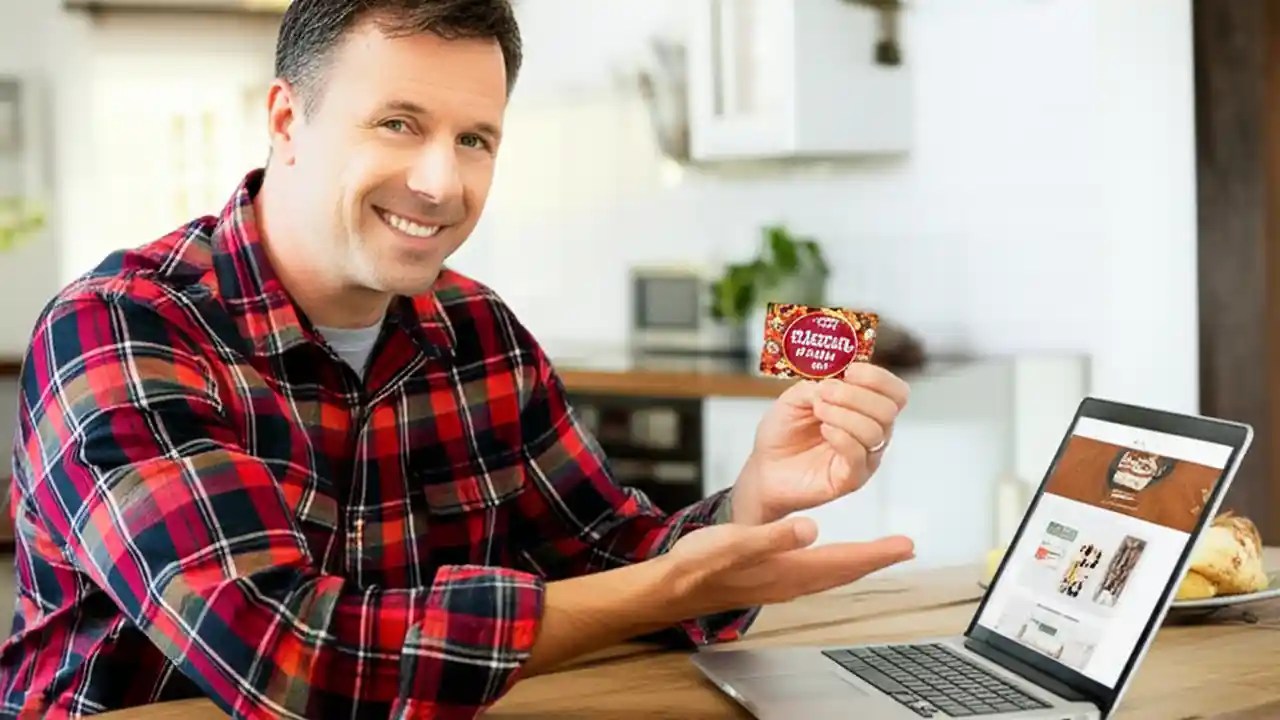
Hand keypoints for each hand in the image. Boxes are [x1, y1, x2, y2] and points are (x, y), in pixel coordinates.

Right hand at [662, 515, 914, 617]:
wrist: (673, 587)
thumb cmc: (699, 565)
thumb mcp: (735, 542)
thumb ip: (773, 537)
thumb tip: (811, 529)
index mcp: (788, 571)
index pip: (844, 561)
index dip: (877, 553)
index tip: (906, 545)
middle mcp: (791, 582)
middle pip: (844, 571)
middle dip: (876, 559)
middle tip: (905, 548)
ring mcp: (780, 584)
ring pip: (831, 573)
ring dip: (857, 562)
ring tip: (878, 553)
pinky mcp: (769, 580)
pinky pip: (814, 573)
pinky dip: (832, 563)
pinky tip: (828, 556)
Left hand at [731, 363, 909, 524]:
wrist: (764, 467)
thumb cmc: (783, 433)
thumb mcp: (795, 398)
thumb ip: (816, 385)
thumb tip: (834, 382)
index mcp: (866, 409)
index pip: (895, 393)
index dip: (878, 378)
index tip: (850, 371)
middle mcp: (872, 433)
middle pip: (889, 410)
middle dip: (855, 395)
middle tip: (825, 392)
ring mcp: (864, 458)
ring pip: (875, 431)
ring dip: (843, 414)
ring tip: (818, 411)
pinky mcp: (850, 479)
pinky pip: (858, 455)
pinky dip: (841, 437)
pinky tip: (824, 430)